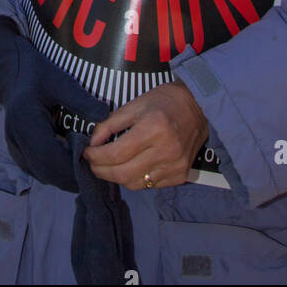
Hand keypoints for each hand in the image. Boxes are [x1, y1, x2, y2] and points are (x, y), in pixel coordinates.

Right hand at [0, 17, 109, 192]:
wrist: (13, 71)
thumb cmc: (37, 74)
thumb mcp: (61, 81)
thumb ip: (81, 99)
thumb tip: (105, 116)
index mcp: (25, 121)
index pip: (49, 156)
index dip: (72, 167)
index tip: (96, 166)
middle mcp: (16, 139)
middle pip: (46, 171)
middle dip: (72, 177)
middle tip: (96, 173)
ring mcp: (15, 147)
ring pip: (42, 174)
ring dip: (64, 177)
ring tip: (87, 167)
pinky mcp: (18, 151)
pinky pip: (38, 170)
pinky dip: (56, 171)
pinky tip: (71, 161)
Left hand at [83, 81, 208, 189]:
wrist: (199, 107)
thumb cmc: (164, 101)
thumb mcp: (134, 104)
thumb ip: (110, 124)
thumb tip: (93, 143)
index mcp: (152, 129)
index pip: (116, 154)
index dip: (96, 157)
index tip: (87, 153)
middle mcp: (165, 151)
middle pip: (123, 174)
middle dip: (102, 171)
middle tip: (93, 163)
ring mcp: (174, 166)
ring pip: (135, 184)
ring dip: (117, 177)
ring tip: (110, 165)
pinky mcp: (180, 175)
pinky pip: (150, 185)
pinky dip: (136, 178)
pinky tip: (132, 166)